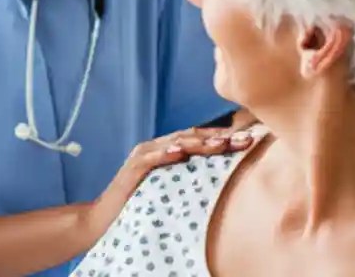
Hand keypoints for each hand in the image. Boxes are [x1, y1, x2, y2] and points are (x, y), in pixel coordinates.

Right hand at [81, 126, 255, 242]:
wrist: (106, 217)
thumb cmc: (142, 203)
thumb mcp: (171, 187)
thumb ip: (189, 176)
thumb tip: (224, 175)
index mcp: (167, 150)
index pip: (199, 138)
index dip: (223, 137)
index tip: (248, 140)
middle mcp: (155, 147)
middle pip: (192, 137)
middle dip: (219, 137)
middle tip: (244, 140)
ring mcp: (143, 156)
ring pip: (175, 143)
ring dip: (199, 143)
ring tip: (220, 144)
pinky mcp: (133, 169)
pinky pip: (150, 159)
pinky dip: (164, 154)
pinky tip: (179, 152)